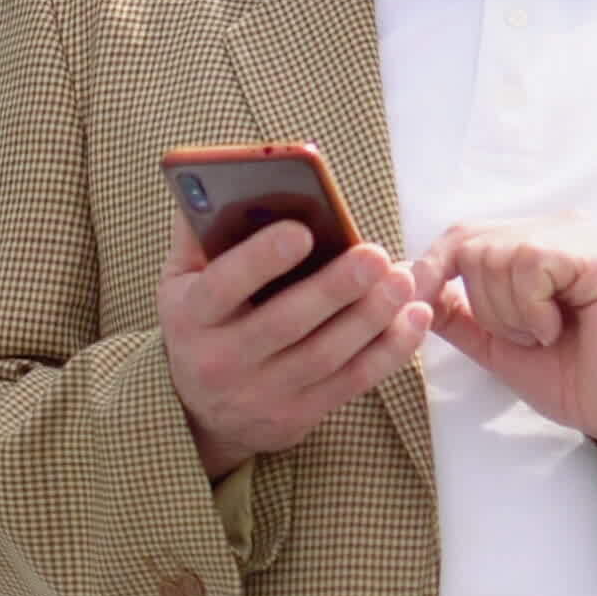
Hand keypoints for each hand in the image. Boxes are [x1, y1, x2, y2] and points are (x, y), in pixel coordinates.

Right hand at [161, 218, 430, 480]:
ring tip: (402, 279)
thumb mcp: (181, 281)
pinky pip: (353, 382)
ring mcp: (262, 393)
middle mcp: (221, 361)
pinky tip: (415, 317)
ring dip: (371, 316)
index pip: (223, 286)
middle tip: (375, 254)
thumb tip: (226, 180)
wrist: (202, 411)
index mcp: (190, 317)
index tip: (302, 230)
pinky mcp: (299, 416)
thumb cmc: (201, 324)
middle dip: (336, 288)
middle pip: (285, 323)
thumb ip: (199, 233)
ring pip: (326, 355)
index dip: (261, 259)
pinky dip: (390, 350)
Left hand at [411, 221, 596, 465]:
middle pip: (472, 245)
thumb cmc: (573, 378)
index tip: (415, 305)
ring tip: (546, 334)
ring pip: (497, 255)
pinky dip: (532, 309)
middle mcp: (558, 228)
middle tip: (528, 337)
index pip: (463, 236)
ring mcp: (581, 236)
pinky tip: (559, 328)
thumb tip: (408, 287)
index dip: (433, 269)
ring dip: (510, 313)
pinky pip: (530, 264)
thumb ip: (459, 314)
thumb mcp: (498, 344)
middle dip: (484, 306)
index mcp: (535, 243)